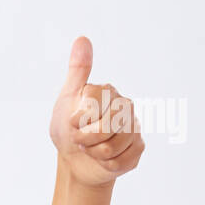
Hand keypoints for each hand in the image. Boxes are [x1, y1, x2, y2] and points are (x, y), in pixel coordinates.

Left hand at [50, 35, 144, 186]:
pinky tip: (103, 159)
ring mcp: (134, 127)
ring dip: (94, 153)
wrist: (75, 161)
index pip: (94, 105)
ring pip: (113, 146)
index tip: (72, 122)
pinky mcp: (137, 148)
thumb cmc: (69, 129)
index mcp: (108, 91)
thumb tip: (82, 39)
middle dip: (86, 139)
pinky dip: (106, 165)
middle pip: (106, 126)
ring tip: (92, 148)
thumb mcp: (66, 100)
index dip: (78, 120)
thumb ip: (77, 72)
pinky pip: (121, 161)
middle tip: (80, 139)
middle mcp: (125, 105)